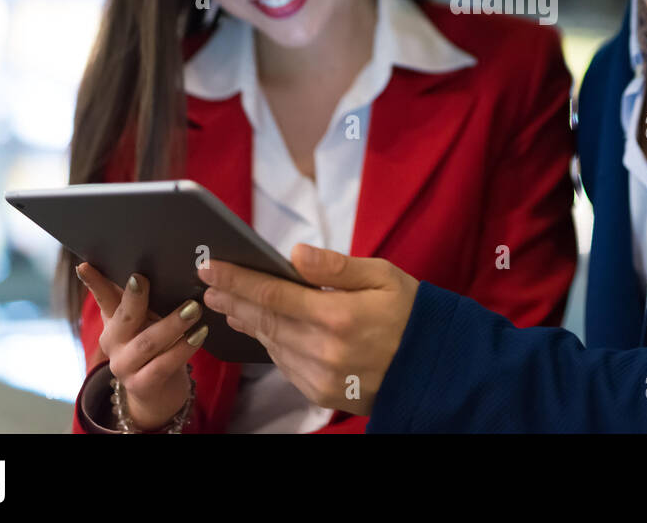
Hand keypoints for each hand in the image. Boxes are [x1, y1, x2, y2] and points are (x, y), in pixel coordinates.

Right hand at [77, 263, 206, 430]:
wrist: (157, 393)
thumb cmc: (155, 347)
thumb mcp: (145, 322)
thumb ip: (144, 300)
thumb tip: (157, 265)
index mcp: (113, 322)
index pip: (103, 298)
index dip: (95, 282)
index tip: (85, 265)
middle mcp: (113, 343)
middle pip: (124, 317)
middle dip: (134, 297)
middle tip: (144, 278)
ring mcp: (125, 366)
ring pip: (147, 342)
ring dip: (172, 324)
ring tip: (193, 309)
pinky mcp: (142, 384)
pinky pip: (163, 365)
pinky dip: (183, 349)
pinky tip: (199, 335)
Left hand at [198, 244, 418, 415]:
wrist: (436, 366)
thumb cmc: (411, 313)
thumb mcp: (383, 276)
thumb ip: (336, 267)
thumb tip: (294, 253)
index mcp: (338, 315)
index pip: (272, 293)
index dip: (237, 279)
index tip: (210, 267)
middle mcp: (324, 350)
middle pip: (264, 320)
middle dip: (233, 300)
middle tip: (210, 285)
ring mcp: (321, 376)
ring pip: (271, 344)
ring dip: (249, 323)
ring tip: (230, 305)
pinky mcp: (322, 394)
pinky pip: (285, 365)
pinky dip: (271, 345)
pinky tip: (264, 330)